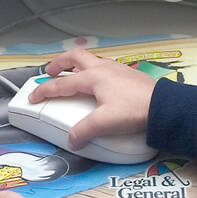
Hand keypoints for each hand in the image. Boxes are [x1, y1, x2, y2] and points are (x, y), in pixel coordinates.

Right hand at [29, 48, 156, 148]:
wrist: (163, 106)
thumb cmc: (135, 109)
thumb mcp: (105, 122)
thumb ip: (84, 131)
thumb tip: (72, 140)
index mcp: (92, 78)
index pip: (61, 84)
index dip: (44, 91)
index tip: (33, 97)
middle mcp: (102, 68)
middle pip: (74, 57)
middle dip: (58, 63)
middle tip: (49, 72)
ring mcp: (115, 68)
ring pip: (90, 59)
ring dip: (76, 63)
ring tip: (70, 73)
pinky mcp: (127, 74)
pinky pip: (103, 65)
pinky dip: (92, 68)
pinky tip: (97, 81)